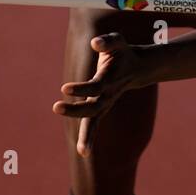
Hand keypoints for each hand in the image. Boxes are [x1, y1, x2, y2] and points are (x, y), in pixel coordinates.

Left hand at [53, 33, 149, 156]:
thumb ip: (108, 41)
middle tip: (56, 107)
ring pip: (95, 121)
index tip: (64, 89)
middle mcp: (108, 94)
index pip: (95, 87)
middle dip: (76, 110)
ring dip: (88, 135)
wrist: (139, 68)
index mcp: (110, 79)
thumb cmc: (123, 53)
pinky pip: (95, 125)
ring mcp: (106, 103)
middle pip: (94, 108)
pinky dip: (89, 138)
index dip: (81, 89)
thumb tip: (95, 43)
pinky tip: (83, 153)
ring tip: (82, 151)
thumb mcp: (118, 42)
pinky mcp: (102, 107)